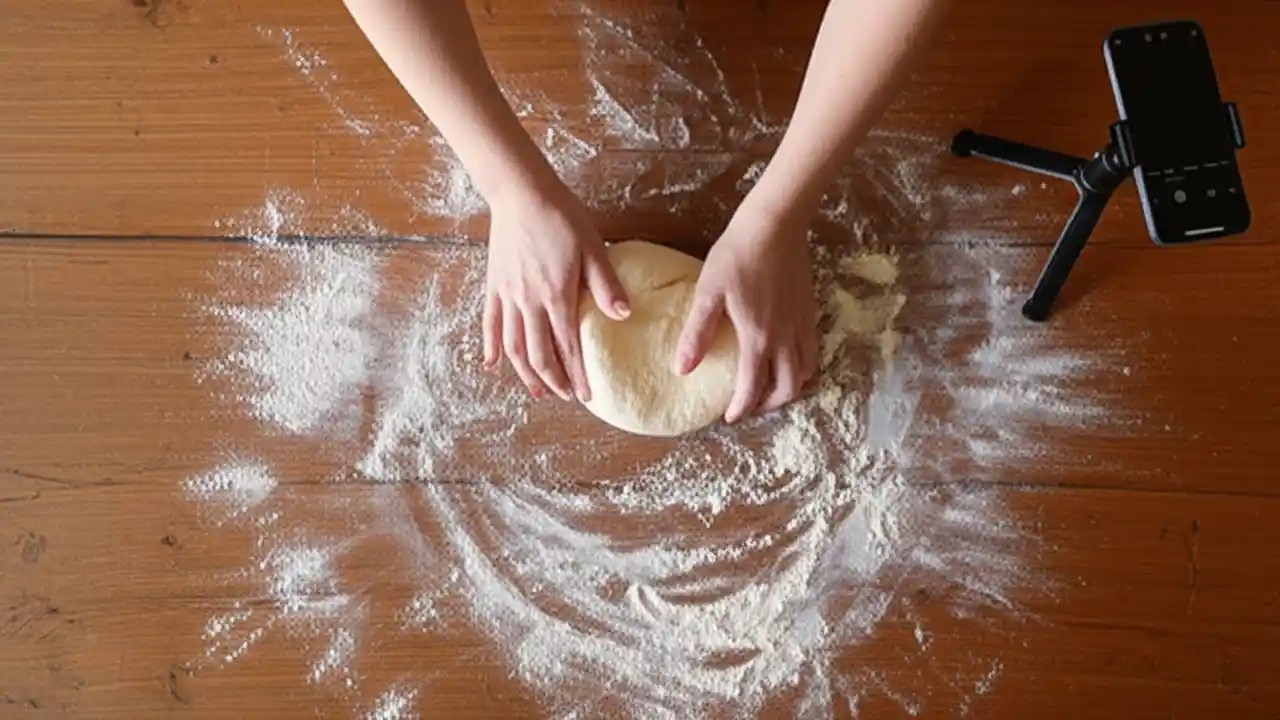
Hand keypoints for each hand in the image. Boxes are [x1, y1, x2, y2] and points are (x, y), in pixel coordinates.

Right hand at [483, 184, 629, 400]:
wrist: (521, 192)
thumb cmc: (561, 216)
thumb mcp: (592, 248)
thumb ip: (606, 285)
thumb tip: (623, 316)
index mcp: (557, 295)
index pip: (568, 347)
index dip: (577, 375)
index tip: (586, 395)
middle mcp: (529, 302)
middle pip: (538, 354)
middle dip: (554, 381)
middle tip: (566, 396)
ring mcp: (508, 295)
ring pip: (513, 346)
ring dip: (525, 373)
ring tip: (537, 390)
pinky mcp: (494, 285)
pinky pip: (489, 323)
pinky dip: (491, 347)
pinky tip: (493, 364)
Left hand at [673, 206, 819, 422]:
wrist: (775, 224)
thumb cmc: (737, 255)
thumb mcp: (708, 293)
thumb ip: (696, 334)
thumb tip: (682, 369)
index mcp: (758, 338)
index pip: (752, 388)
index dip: (741, 408)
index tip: (729, 418)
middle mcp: (786, 338)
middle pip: (787, 388)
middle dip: (768, 404)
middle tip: (749, 405)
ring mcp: (802, 325)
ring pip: (806, 372)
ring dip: (789, 387)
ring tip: (769, 386)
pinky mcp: (810, 310)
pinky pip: (813, 351)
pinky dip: (802, 366)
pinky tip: (787, 358)